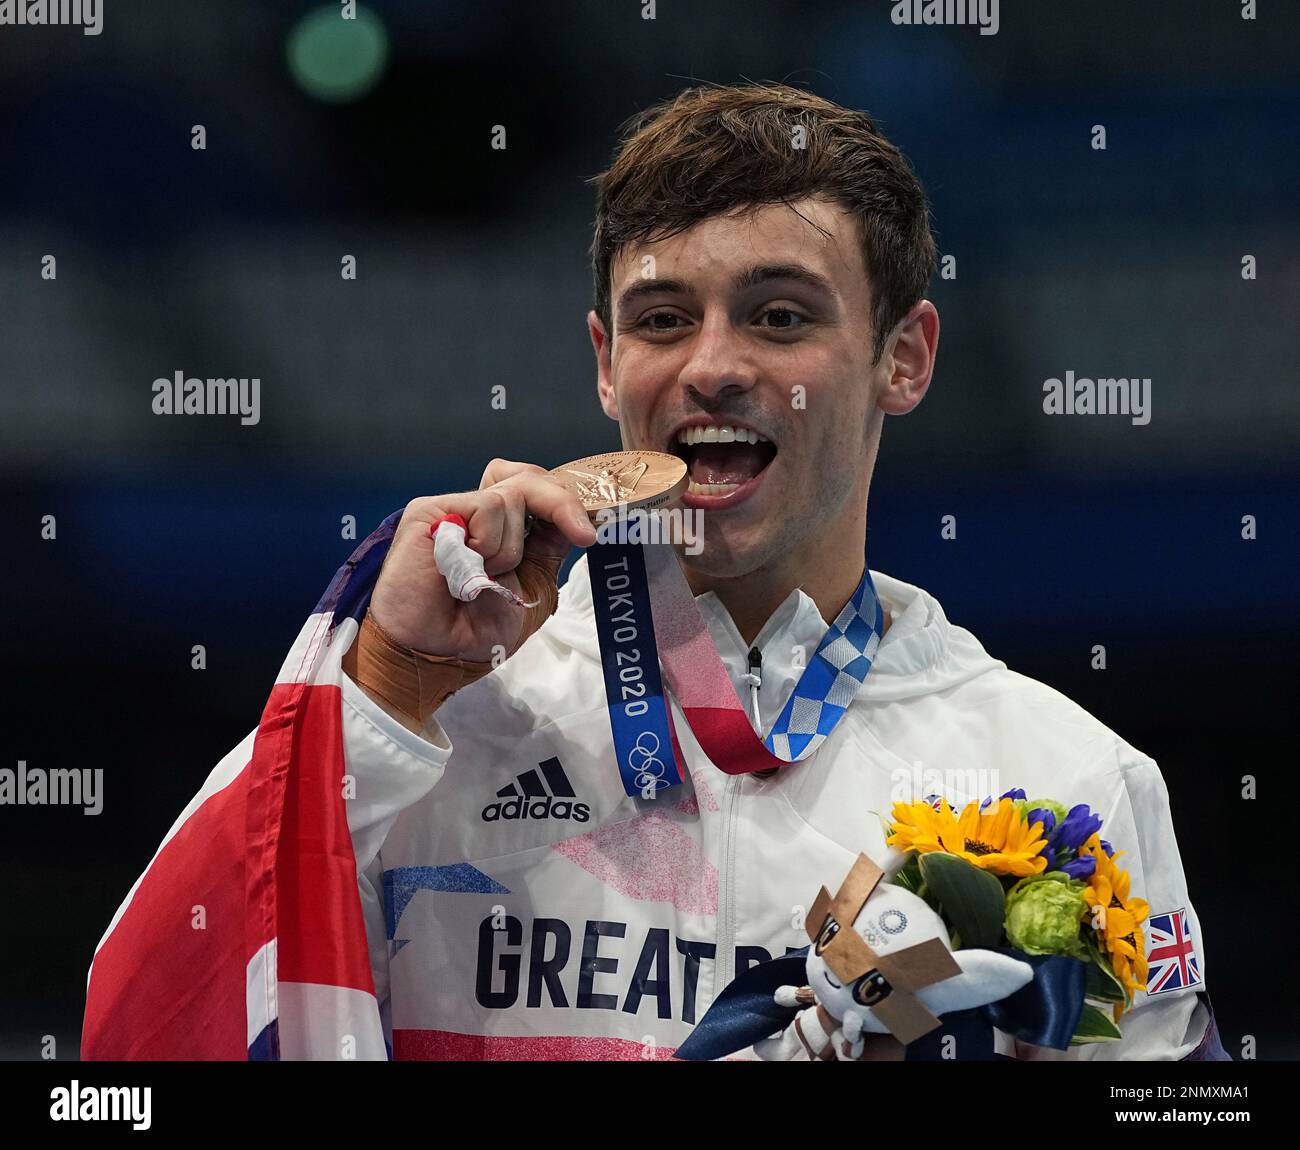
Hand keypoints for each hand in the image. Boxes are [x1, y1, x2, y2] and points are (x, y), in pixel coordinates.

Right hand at [368, 459, 596, 662]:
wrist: (438, 652)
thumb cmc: (478, 628)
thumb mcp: (534, 585)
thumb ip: (550, 545)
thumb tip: (578, 517)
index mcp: (502, 529)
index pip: (537, 490)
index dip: (565, 502)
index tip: (589, 533)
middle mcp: (478, 514)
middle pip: (529, 478)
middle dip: (562, 505)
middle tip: (582, 536)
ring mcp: (454, 509)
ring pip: (511, 497)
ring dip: (510, 548)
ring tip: (481, 577)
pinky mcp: (431, 510)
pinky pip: (487, 506)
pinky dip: (489, 544)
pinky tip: (464, 569)